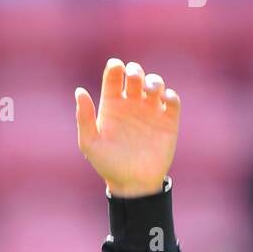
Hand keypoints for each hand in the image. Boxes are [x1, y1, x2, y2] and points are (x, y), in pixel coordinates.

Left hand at [75, 58, 180, 197]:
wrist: (132, 184)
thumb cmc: (108, 165)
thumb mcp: (90, 144)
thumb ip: (84, 118)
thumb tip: (79, 91)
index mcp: (111, 105)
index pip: (113, 77)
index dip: (115, 67)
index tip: (116, 67)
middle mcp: (131, 104)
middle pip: (136, 75)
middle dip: (136, 71)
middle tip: (133, 78)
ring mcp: (150, 111)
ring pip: (155, 84)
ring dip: (154, 81)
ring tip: (149, 91)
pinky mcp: (168, 121)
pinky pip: (173, 101)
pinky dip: (170, 96)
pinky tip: (164, 100)